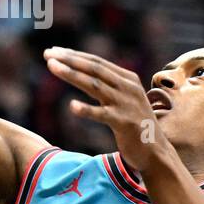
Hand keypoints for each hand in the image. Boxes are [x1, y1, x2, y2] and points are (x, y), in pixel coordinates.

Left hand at [43, 46, 166, 174]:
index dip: (74, 55)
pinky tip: (71, 107)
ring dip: (71, 75)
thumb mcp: (123, 100)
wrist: (156, 152)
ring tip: (51, 68)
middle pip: (94, 69)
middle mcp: (128, 87)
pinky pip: (102, 115)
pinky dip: (86, 110)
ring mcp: (126, 104)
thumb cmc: (135, 125)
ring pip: (94, 86)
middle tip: (47, 54)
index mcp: (127, 79)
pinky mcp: (125, 123)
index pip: (97, 62)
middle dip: (69, 60)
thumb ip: (107, 87)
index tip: (54, 51)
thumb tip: (82, 75)